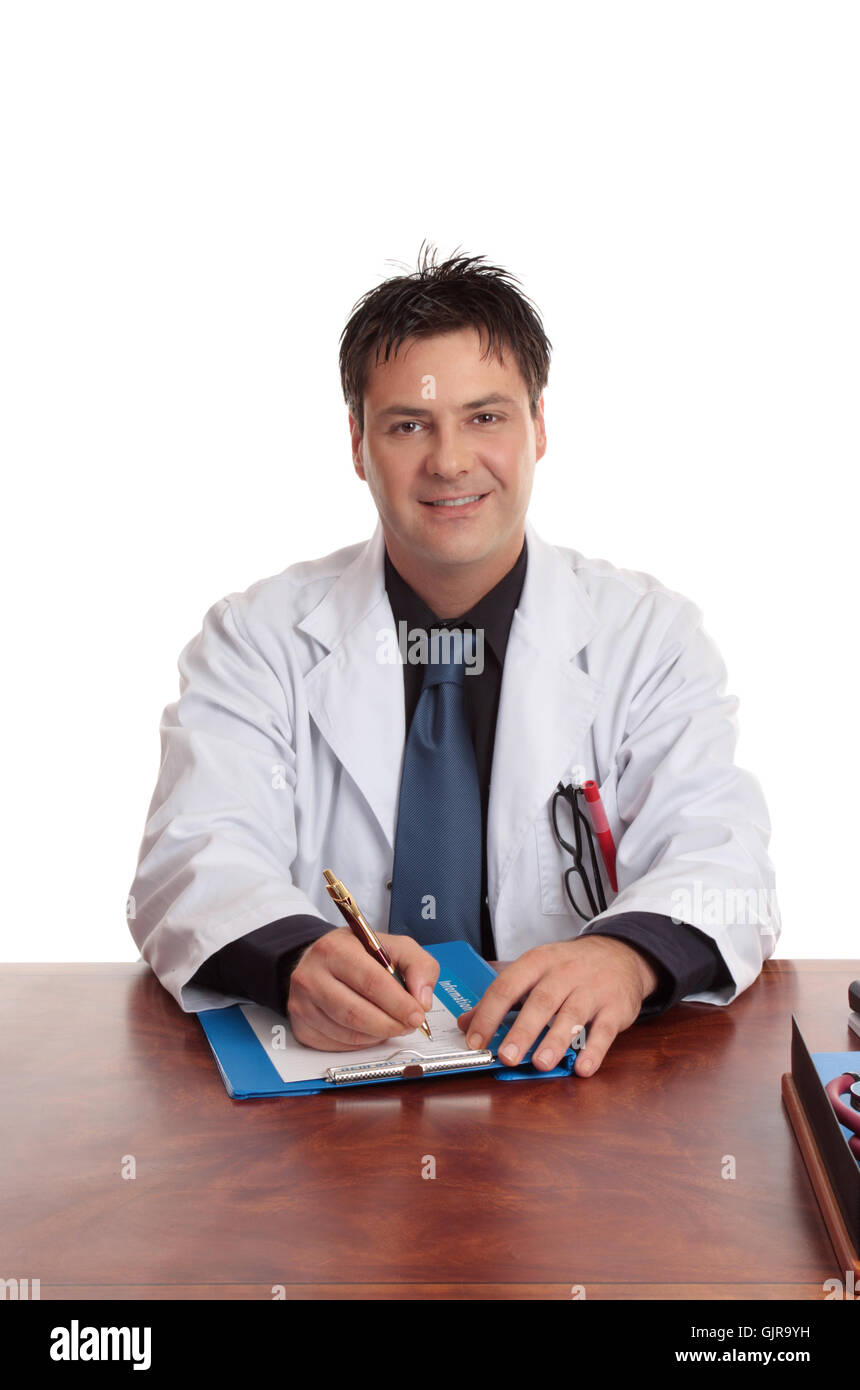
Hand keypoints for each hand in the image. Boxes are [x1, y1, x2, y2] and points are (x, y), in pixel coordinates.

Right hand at [287, 927, 439, 1050]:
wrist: (322, 961)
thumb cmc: (360, 954)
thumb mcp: (394, 946)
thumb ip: (418, 965)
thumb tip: (422, 1000)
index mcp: (335, 949)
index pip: (371, 982)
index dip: (399, 1003)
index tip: (418, 1014)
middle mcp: (311, 976)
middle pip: (356, 1013)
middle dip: (390, 1024)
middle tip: (409, 1025)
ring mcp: (302, 1004)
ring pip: (348, 1033)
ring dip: (378, 1036)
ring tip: (393, 1026)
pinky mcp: (301, 1026)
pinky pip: (337, 1045)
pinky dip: (361, 1043)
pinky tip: (372, 1030)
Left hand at [456, 936, 659, 1076]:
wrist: (620, 953)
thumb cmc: (569, 966)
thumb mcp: (535, 971)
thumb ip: (501, 997)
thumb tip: (466, 1023)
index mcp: (537, 962)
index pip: (507, 986)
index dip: (489, 1014)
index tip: (475, 1040)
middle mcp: (564, 973)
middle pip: (540, 1001)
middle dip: (523, 1031)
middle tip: (507, 1057)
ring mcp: (592, 989)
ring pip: (572, 1015)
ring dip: (555, 1041)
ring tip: (541, 1063)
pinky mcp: (615, 1007)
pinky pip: (604, 1030)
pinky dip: (594, 1050)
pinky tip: (582, 1068)